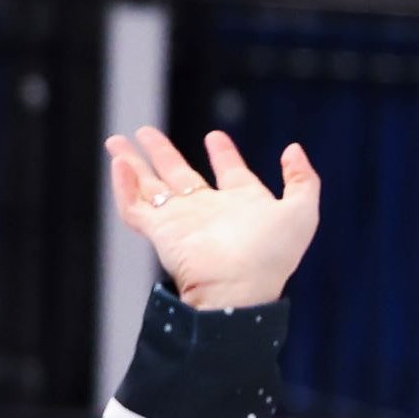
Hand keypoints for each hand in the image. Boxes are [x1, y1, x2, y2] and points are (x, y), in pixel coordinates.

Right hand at [110, 125, 317, 311]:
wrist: (238, 286)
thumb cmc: (271, 254)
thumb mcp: (301, 211)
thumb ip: (303, 179)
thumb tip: (292, 148)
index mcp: (244, 205)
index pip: (231, 173)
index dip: (224, 154)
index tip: (215, 136)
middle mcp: (210, 211)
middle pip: (179, 175)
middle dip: (163, 153)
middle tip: (145, 131)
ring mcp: (182, 221)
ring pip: (150, 187)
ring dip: (132, 163)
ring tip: (116, 141)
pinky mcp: (159, 231)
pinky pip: (134, 206)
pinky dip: (123, 185)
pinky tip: (118, 164)